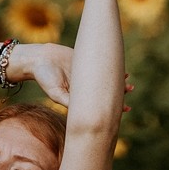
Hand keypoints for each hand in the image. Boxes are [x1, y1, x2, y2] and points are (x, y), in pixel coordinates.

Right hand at [12, 43, 133, 112]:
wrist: (39, 59)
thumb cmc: (45, 77)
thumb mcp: (55, 92)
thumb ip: (68, 101)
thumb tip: (84, 111)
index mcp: (78, 97)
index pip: (98, 105)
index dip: (112, 108)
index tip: (125, 109)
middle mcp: (83, 88)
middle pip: (104, 93)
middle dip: (118, 94)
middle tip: (130, 91)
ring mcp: (85, 75)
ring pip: (104, 81)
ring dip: (116, 82)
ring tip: (128, 83)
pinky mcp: (85, 63)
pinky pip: (100, 66)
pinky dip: (110, 68)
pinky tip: (120, 69)